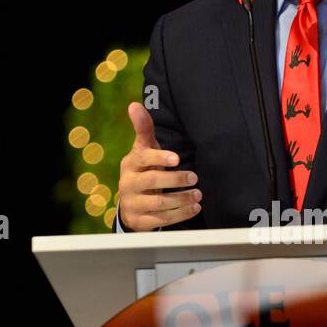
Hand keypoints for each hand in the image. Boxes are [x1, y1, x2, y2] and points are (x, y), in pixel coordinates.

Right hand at [117, 102, 201, 230]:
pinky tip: (194, 208)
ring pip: (158, 203)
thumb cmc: (143, 170)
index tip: (177, 158)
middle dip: (175, 179)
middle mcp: (128, 184)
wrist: (131, 203)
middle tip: (195, 178)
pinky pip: (161, 220)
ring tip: (198, 195)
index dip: (159, 157)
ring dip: (181, 199)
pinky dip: (180, 215)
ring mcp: (132, 204)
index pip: (143, 158)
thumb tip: (134, 105)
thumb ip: (143, 128)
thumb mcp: (143, 149)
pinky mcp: (139, 221)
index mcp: (130, 164)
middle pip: (151, 181)